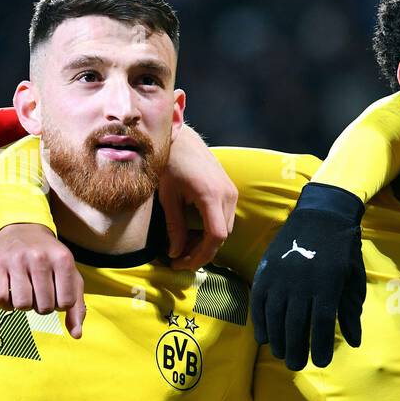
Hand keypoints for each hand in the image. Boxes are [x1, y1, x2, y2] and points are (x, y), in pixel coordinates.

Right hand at [0, 223, 84, 337]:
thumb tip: (76, 335)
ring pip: (22, 305)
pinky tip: (12, 295)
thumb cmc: (51, 259)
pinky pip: (0, 299)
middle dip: (43, 306)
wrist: (23, 229)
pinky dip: (6, 305)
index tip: (57, 293)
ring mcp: (16, 260)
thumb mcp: (70, 275)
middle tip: (40, 293)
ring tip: (27, 293)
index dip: (61, 304)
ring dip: (25, 306)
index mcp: (63, 259)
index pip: (66, 303)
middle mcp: (40, 258)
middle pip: (44, 307)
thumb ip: (77, 306)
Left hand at [160, 126, 236, 270]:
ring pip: (225, 228)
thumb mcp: (168, 197)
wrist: (179, 137)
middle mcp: (227, 194)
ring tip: (184, 247)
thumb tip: (175, 253)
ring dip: (207, 241)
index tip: (183, 264)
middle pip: (222, 235)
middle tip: (179, 259)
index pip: (215, 236)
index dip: (201, 255)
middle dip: (202, 251)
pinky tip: (194, 232)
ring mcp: (231, 190)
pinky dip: (211, 229)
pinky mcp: (229, 188)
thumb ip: (174, 227)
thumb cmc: (169, 163)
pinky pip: (225, 217)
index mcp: (211, 195)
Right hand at [252, 183, 366, 370]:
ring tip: (283, 354)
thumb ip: (351, 310)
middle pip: (296, 324)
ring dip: (278, 339)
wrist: (321, 215)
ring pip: (275, 316)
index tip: (321, 362)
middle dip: (297, 349)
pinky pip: (259, 302)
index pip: (322, 323)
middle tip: (297, 365)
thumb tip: (355, 342)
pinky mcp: (266, 271)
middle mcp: (302, 282)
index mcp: (327, 284)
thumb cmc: (342, 250)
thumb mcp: (353, 278)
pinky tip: (266, 337)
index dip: (320, 345)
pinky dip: (260, 322)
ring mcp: (281, 276)